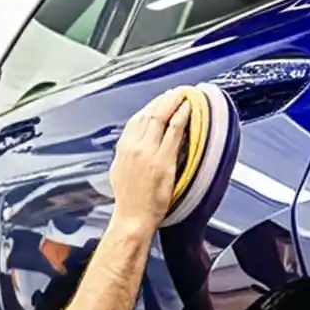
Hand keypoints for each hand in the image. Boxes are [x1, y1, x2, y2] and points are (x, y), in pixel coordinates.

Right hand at [109, 88, 191, 230]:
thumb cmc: (130, 200)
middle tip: (178, 91)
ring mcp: (148, 152)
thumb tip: (136, 143)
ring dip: (174, 102)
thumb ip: (128, 154)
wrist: (132, 218)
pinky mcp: (162, 161)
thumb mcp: (121, 171)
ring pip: (161, 117)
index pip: (138, 118)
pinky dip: (182, 116)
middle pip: (149, 113)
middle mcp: (133, 146)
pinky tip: (189, 109)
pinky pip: (174, 131)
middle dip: (165, 99)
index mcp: (123, 148)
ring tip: (186, 95)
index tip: (162, 99)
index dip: (152, 105)